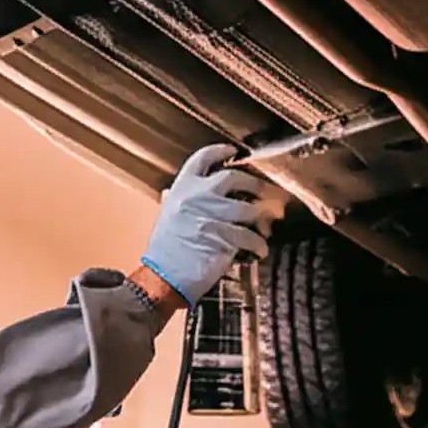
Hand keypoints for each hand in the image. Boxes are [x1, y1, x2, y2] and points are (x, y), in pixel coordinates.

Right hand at [140, 144, 272, 304]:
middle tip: (261, 189)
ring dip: (260, 217)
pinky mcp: (226, 237)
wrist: (163, 276)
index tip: (232, 151)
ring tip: (264, 224)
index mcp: (181, 189)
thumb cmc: (163, 250)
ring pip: (249, 208)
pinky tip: (260, 248)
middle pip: (234, 178)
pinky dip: (259, 243)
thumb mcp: (166, 216)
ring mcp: (213, 216)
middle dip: (252, 183)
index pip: (202, 159)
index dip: (220, 151)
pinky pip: (251, 236)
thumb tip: (170, 191)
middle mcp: (198, 196)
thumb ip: (174, 201)